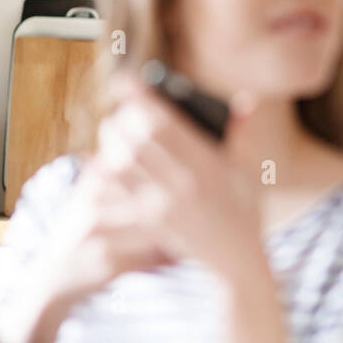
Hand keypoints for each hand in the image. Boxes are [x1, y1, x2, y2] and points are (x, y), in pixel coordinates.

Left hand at [90, 73, 264, 282]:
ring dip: (107, 149)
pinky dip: (101, 186)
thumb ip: (242, 136)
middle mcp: (184, 184)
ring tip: (107, 138)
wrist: (240, 262)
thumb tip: (247, 100)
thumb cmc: (248, 212)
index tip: (124, 80)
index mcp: (209, 164)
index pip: (166, 123)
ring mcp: (166, 207)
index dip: (141, 99)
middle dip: (120, 122)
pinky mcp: (153, 227)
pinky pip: (116, 203)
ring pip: (120, 170)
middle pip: (137, 142)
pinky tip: (94, 173)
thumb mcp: (249, 172)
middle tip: (117, 114)